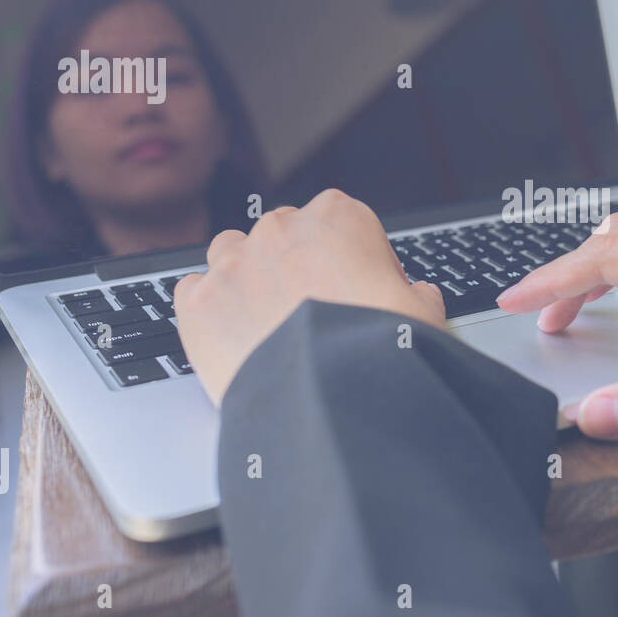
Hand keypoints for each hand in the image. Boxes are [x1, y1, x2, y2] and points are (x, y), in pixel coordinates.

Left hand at [174, 189, 443, 405]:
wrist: (333, 399)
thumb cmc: (384, 351)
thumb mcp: (424, 314)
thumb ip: (414, 294)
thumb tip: (417, 295)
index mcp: (340, 217)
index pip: (340, 221)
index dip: (352, 257)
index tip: (361, 288)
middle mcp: (281, 229)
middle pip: (282, 233)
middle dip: (294, 264)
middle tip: (313, 312)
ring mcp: (234, 263)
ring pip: (231, 253)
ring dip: (245, 277)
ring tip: (266, 321)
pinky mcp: (198, 303)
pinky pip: (193, 291)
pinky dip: (208, 309)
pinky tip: (230, 336)